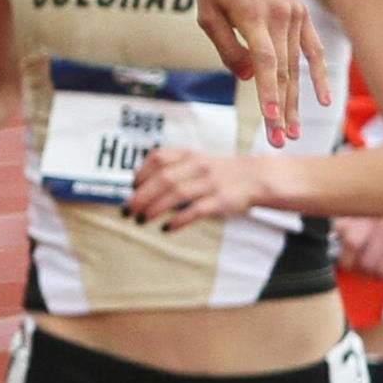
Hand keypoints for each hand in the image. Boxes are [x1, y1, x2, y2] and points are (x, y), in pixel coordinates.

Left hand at [128, 145, 265, 230]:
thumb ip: (169, 169)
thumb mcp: (193, 162)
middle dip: (142, 196)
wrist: (253, 177)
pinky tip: (167, 228)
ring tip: (142, 219)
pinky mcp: (221, 200)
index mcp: (188, 154)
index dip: (141, 173)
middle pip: (163, 179)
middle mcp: (198, 166)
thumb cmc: (214, 173)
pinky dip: (179, 220)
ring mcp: (210, 183)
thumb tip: (136, 189)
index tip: (132, 188)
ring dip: (155, 208)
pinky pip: (196, 210)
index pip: (158, 158)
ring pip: (177, 194)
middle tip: (129, 211)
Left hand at [195, 0, 327, 145]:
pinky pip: (313, 50)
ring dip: (297, 101)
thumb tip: (245, 77)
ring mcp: (296, 17)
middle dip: (282, 111)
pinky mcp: (302, 15)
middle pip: (283, 74)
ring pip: (297, 67)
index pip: (265, 64)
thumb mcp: (207, 11)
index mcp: (254, 19)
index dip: (268, 93)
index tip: (272, 120)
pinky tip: (321, 100)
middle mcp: (281, 20)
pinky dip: (318, 75)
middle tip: (281, 142)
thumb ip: (227, 46)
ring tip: (294, 132)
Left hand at [338, 214, 382, 283]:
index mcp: (373, 212)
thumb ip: (349, 225)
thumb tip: (335, 245)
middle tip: (366, 269)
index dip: (347, 259)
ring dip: (379, 276)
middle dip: (363, 271)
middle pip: (367, 264)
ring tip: (382, 267)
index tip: (348, 264)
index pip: (351, 242)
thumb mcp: (369, 210)